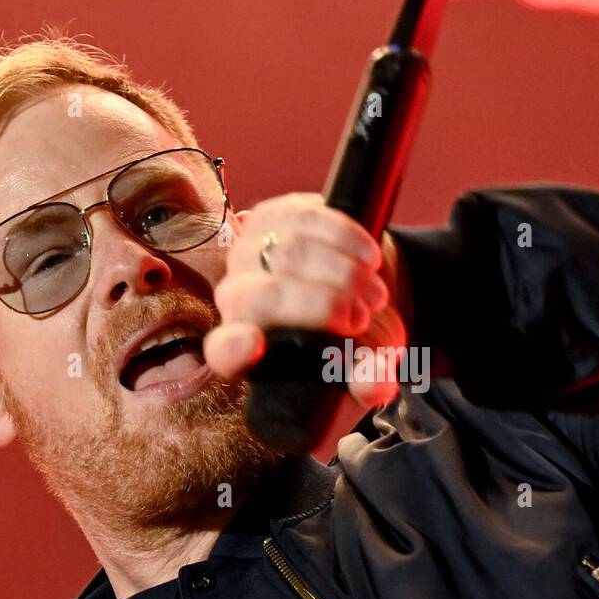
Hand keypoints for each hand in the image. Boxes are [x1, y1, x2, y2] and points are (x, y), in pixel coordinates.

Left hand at [204, 193, 407, 410]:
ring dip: (344, 273)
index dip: (234, 348)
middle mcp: (236, 299)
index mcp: (245, 349)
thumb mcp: (366, 366)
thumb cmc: (354, 337)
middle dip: (323, 305)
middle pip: (266, 295)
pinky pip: (305, 218)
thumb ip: (369, 382)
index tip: (253, 345)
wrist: (360, 286)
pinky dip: (346, 239)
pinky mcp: (273, 215)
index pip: (224, 352)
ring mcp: (248, 252)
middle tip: (362, 318)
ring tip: (374, 294)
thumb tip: (374, 382)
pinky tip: (369, 259)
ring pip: (290, 253)